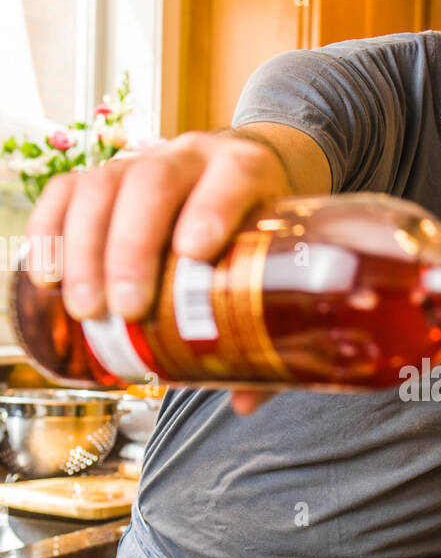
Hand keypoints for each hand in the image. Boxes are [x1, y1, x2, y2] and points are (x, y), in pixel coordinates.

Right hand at [26, 130, 292, 413]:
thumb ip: (268, 329)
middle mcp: (193, 155)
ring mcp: (144, 159)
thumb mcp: (277, 264)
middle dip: (133, 248)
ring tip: (85, 309)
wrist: (242, 172)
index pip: (233, 176)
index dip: (211, 209)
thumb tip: (244, 402)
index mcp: (248, 170)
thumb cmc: (259, 230)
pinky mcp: (105, 174)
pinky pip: (66, 191)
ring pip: (103, 186)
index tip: (194, 252)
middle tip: (125, 310)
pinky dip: (50, 230)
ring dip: (86, 249)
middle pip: (154, 184)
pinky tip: (45, 275)